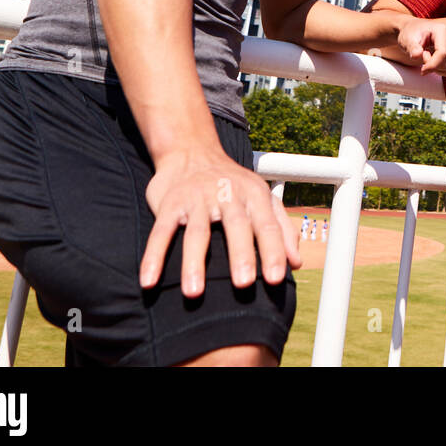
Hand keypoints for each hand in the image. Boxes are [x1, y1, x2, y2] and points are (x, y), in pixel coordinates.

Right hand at [140, 146, 301, 296]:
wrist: (191, 152)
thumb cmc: (233, 185)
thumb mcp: (262, 199)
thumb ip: (281, 230)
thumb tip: (296, 263)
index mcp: (254, 195)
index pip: (267, 225)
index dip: (274, 252)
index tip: (277, 280)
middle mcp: (227, 194)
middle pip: (236, 226)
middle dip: (241, 255)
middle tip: (244, 284)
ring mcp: (197, 198)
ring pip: (197, 233)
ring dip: (194, 263)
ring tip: (194, 293)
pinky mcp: (170, 203)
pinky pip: (160, 231)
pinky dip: (153, 256)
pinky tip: (148, 280)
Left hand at [398, 17, 445, 75]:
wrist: (415, 31)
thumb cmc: (410, 34)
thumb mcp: (407, 39)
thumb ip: (411, 47)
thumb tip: (417, 55)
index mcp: (441, 29)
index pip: (443, 53)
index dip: (432, 65)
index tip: (421, 69)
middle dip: (432, 66)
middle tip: (422, 56)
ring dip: (436, 69)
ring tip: (428, 57)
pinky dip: (441, 70)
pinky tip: (434, 61)